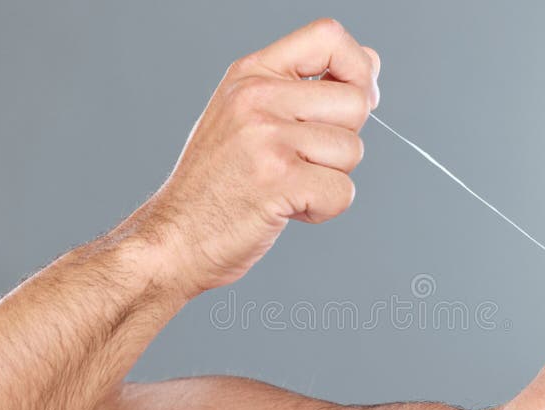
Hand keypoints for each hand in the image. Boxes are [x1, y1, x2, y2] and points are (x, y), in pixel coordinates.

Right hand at [132, 19, 379, 294]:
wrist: (174, 238)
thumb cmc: (215, 185)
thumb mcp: (248, 117)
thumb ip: (305, 89)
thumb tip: (370, 66)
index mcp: (251, 75)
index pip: (328, 37)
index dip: (358, 68)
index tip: (357, 99)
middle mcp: (257, 99)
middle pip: (355, 101)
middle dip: (343, 140)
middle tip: (301, 162)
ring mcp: (266, 139)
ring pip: (352, 150)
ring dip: (330, 179)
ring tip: (286, 187)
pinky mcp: (279, 181)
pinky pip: (343, 192)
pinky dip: (322, 210)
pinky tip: (286, 209)